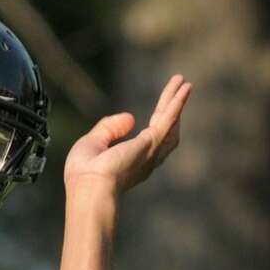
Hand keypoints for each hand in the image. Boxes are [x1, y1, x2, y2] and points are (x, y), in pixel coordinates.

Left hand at [63, 75, 192, 198]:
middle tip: (181, 87)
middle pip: (165, 130)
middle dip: (171, 109)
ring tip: (184, 83)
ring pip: (170, 123)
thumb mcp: (92, 143)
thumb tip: (131, 118)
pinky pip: (167, 119)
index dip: (156, 122)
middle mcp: (146, 160)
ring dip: (177, 103)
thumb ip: (109, 129)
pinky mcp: (150, 143)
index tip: (160, 107)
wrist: (88, 186)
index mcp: (131, 163)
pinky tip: (183, 88)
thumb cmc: (84, 173)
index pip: (149, 139)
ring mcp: (150, 152)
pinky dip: (176, 103)